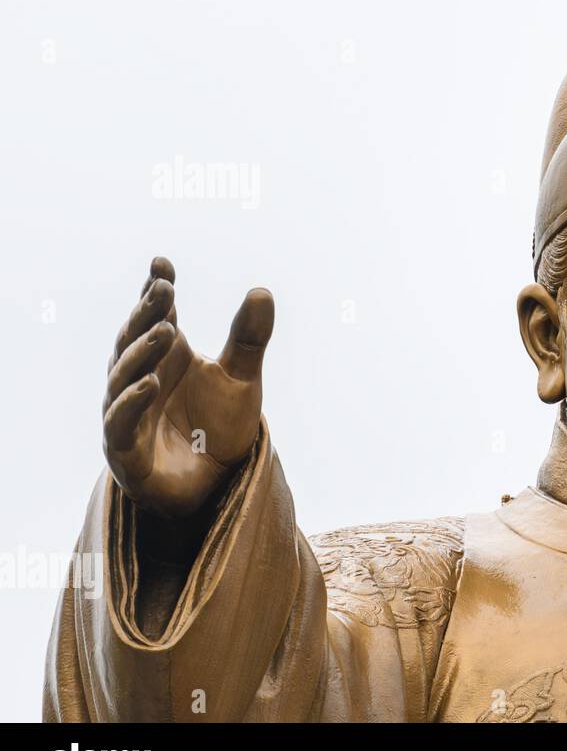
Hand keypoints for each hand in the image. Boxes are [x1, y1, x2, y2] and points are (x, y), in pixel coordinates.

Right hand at [102, 257, 273, 521]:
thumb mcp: (242, 379)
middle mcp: (139, 380)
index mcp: (165, 358)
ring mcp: (127, 414)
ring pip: (123, 376)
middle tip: (164, 288)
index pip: (156, 316)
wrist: (215, 486)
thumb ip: (248, 339)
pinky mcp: (124, 451)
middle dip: (147, 313)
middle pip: (134, 340)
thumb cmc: (219, 428)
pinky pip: (121, 423)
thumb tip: (262, 290)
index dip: (156, 291)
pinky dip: (131, 402)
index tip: (163, 264)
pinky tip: (149, 383)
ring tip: (164, 329)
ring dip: (141, 353)